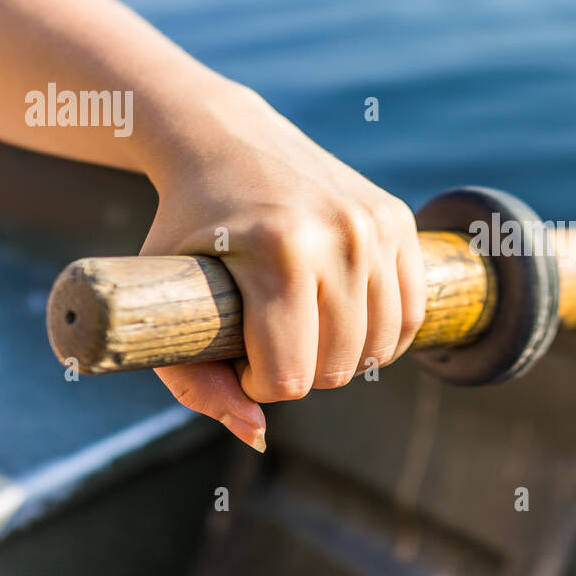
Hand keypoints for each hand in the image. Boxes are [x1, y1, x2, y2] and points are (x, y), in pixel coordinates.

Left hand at [138, 85, 425, 449]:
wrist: (224, 141)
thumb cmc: (186, 230)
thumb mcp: (164, 302)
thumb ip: (196, 382)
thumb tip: (257, 434)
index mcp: (277, 252)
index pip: (289, 376)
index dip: (257, 383)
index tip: (236, 355)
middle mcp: (338, 235)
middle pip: (338, 367)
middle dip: (299, 370)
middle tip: (266, 338)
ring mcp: (374, 224)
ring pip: (380, 348)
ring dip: (341, 355)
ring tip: (302, 329)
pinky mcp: (398, 218)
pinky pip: (411, 314)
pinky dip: (382, 336)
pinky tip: (345, 323)